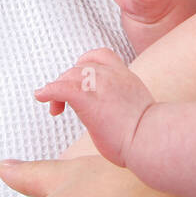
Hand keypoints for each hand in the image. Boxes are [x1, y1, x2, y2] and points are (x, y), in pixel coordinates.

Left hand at [34, 47, 154, 166]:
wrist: (154, 140)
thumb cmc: (150, 136)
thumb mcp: (139, 110)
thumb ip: (125, 105)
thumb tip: (119, 117)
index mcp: (125, 77)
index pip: (100, 56)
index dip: (85, 65)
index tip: (80, 81)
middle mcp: (112, 75)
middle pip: (78, 68)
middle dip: (67, 83)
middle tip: (62, 105)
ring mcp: (99, 85)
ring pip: (68, 77)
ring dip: (57, 90)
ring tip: (54, 107)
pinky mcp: (87, 99)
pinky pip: (60, 88)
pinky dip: (48, 91)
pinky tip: (41, 96)